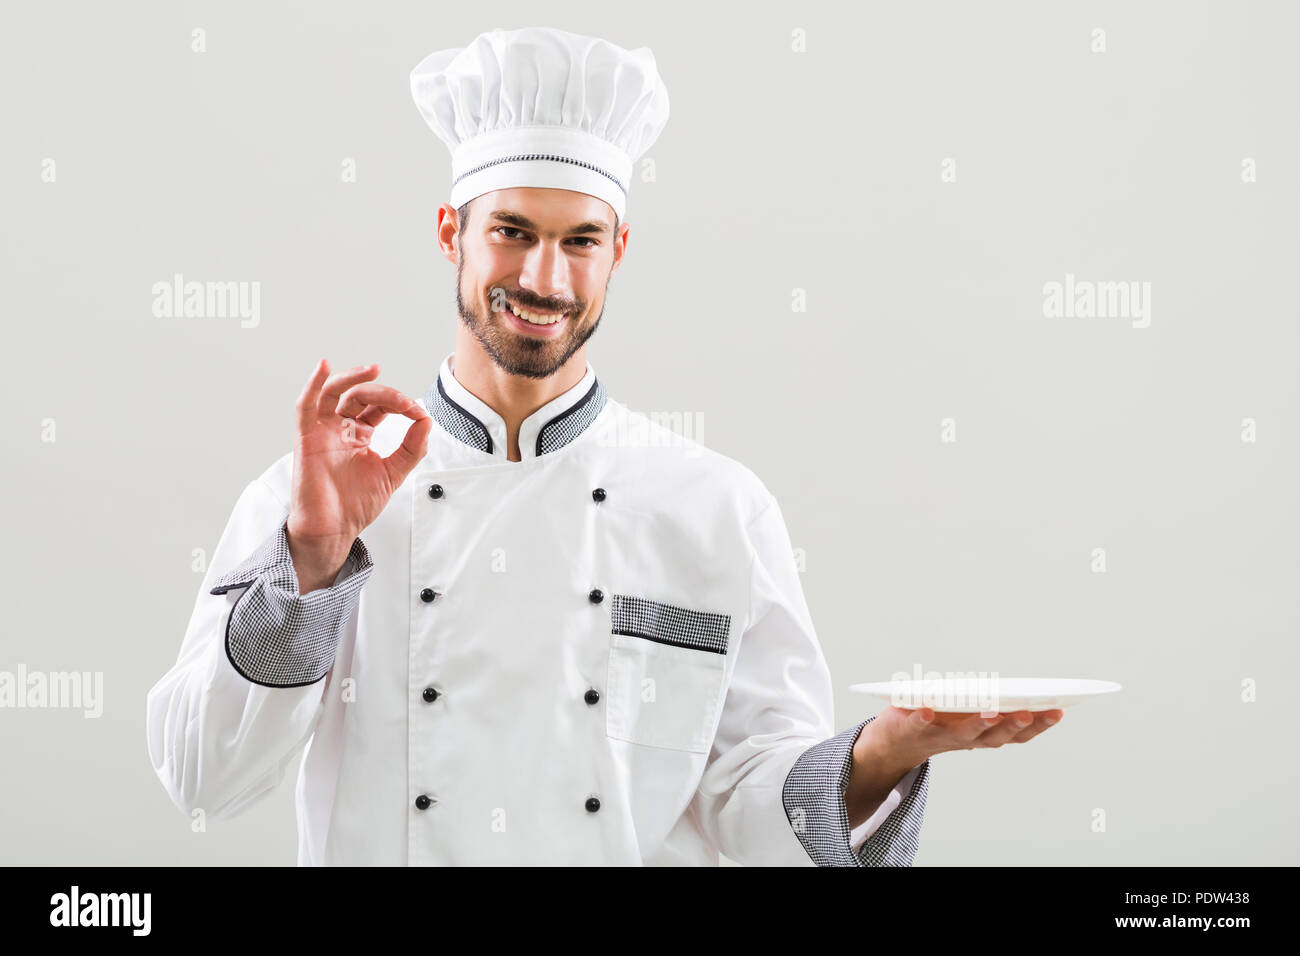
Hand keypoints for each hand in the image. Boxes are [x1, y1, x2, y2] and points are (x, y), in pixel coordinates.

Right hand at [286, 359, 431, 589]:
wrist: (334, 530)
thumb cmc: (356, 505)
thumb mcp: (393, 473)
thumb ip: (411, 448)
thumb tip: (426, 421)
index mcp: (359, 434)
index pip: (378, 407)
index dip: (398, 404)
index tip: (417, 412)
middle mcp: (339, 428)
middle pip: (360, 396)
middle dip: (385, 394)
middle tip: (404, 403)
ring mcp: (321, 432)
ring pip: (334, 393)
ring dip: (353, 379)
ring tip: (373, 371)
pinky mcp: (306, 439)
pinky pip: (305, 406)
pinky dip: (312, 384)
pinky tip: (324, 367)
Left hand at [859, 706, 1064, 774]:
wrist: (894, 744)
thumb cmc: (939, 722)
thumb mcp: (970, 715)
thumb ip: (993, 705)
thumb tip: (1026, 687)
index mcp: (983, 735)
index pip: (1017, 734)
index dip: (1039, 725)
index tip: (1060, 710)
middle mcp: (965, 740)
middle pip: (995, 737)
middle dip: (1013, 725)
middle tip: (1028, 711)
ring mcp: (938, 736)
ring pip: (962, 735)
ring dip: (977, 725)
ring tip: (989, 711)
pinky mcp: (910, 730)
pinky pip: (917, 726)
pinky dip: (922, 718)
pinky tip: (926, 708)